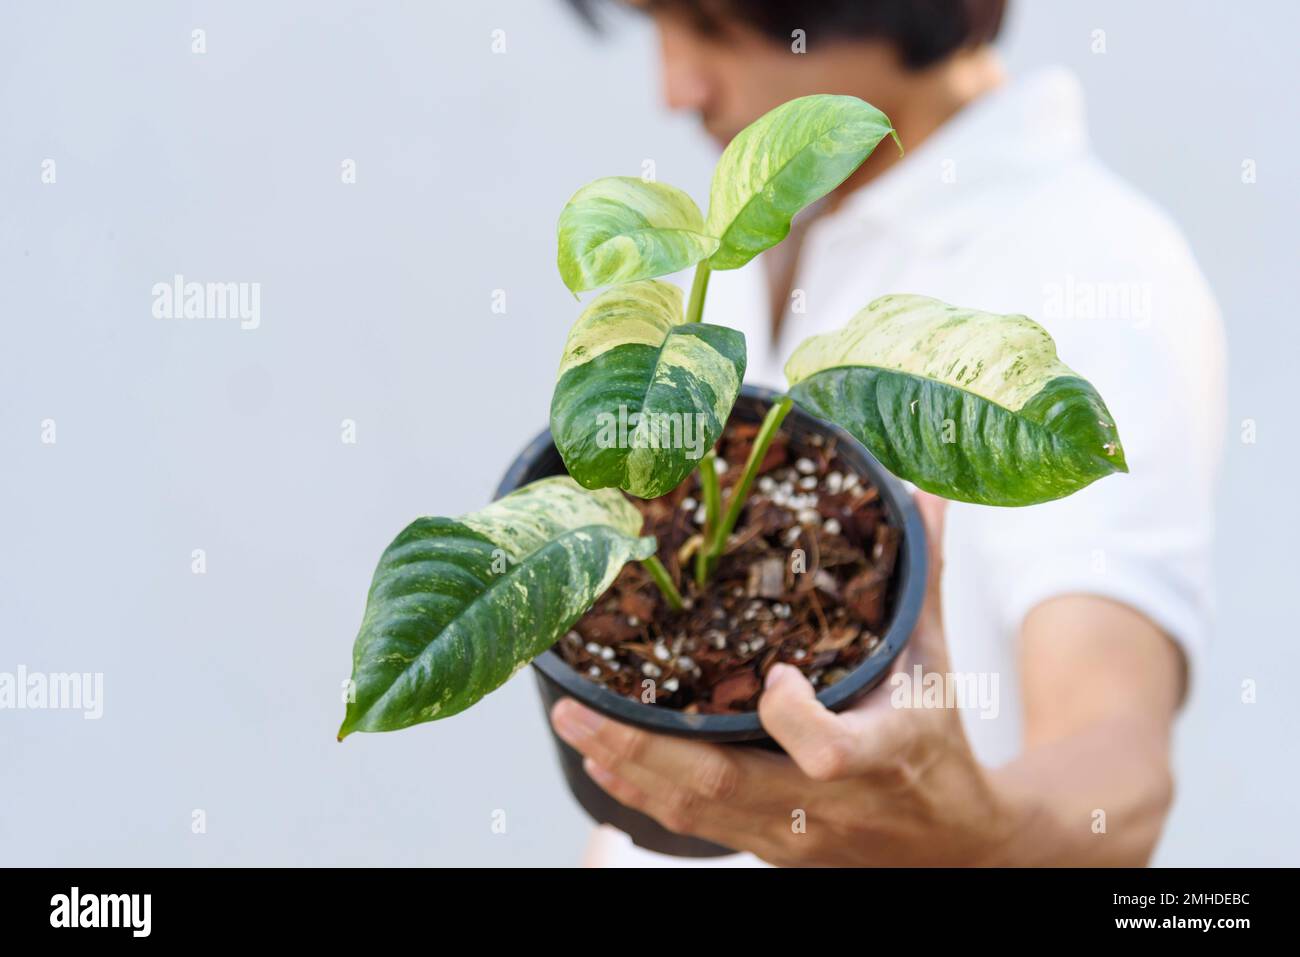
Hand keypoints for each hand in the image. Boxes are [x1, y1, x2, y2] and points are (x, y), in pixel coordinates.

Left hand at [549, 493, 1017, 865]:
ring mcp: (791, 833)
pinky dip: (642, 793)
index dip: (792, 719)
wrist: (952, 848)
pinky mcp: (767, 847)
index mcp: (882, 753)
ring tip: (569, 721)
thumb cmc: (938, 744)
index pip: (829, 752)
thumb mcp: (934, 659)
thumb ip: (922, 576)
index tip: (779, 675)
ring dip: (626, 766)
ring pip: (697, 809)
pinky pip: (696, 826)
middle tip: (577, 708)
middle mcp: (828, 804)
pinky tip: (601, 759)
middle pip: (726, 784)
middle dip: (644, 747)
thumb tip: (921, 492)